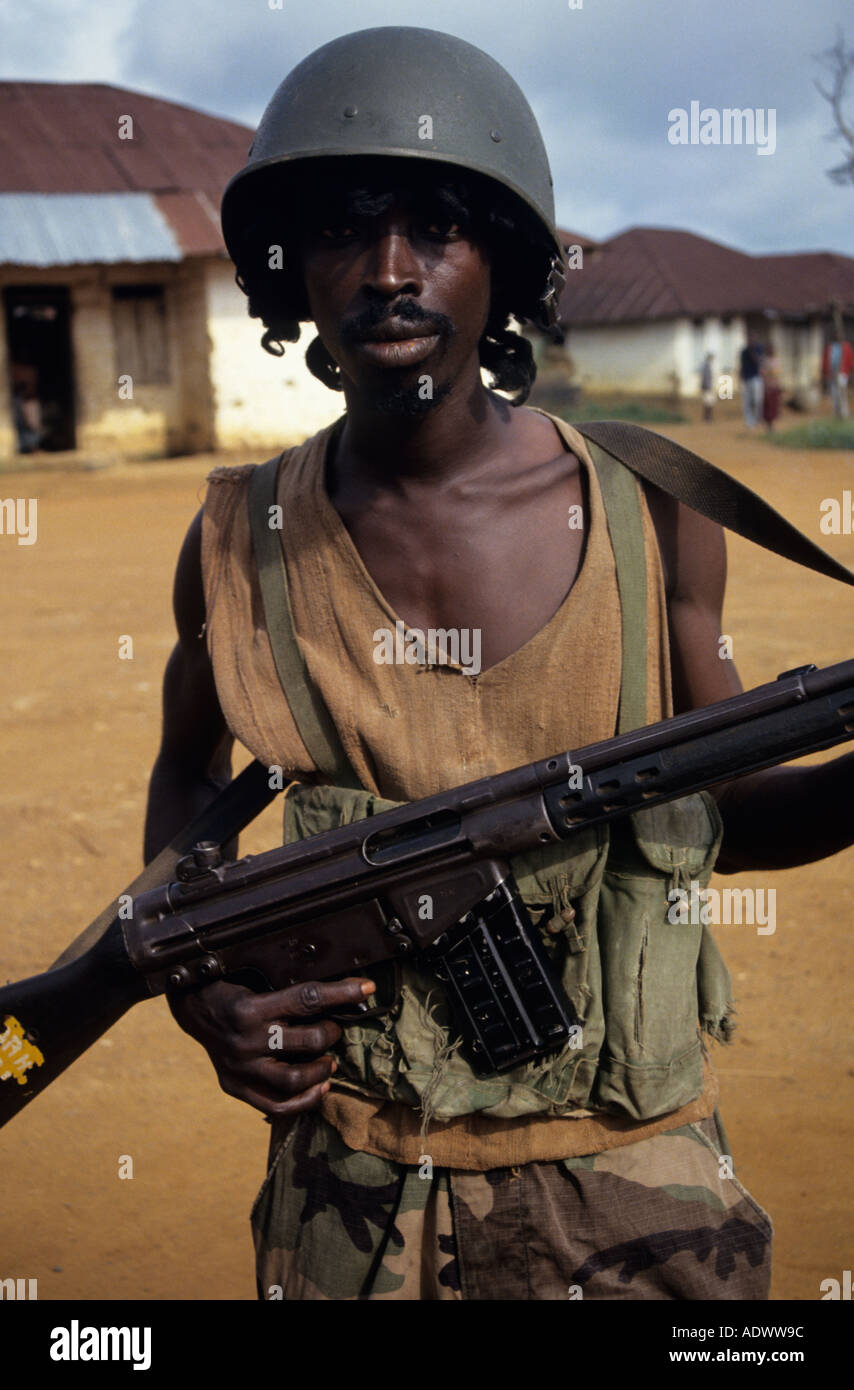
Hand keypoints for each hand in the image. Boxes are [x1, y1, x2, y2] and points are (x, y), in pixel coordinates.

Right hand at [168, 976, 375, 1116]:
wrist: (193, 1009)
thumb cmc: (234, 989)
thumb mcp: (257, 981)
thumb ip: (290, 991)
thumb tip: (339, 991)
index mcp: (250, 1008)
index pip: (308, 998)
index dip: (342, 993)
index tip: (367, 988)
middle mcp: (245, 1040)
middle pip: (307, 1042)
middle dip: (331, 1033)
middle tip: (335, 1028)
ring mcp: (239, 1068)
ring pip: (294, 1079)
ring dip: (322, 1069)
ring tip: (330, 1061)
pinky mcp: (235, 1086)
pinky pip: (276, 1105)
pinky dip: (305, 1100)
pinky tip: (320, 1087)